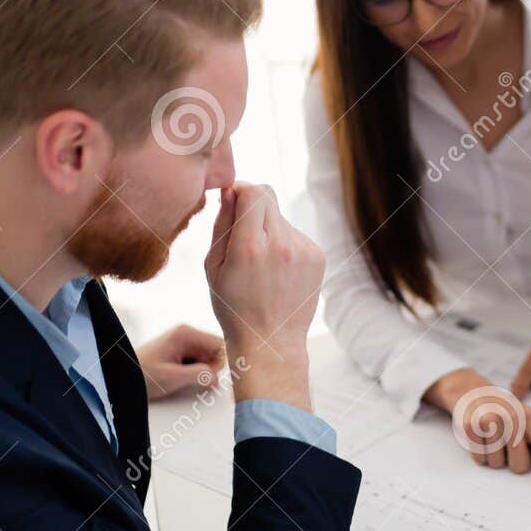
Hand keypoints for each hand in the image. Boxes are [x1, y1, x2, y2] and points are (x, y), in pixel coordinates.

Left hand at [136, 324, 225, 399]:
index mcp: (186, 334)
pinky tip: (182, 379)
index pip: (220, 344)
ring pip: (208, 358)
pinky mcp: (180, 352)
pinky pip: (199, 362)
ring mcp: (184, 342)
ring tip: (184, 381)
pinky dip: (195, 373)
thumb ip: (198, 376)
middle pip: (215, 352)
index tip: (216, 378)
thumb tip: (217, 378)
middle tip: (198, 383)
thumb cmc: (141, 374)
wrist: (122, 376)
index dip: (221, 363)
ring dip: (202, 372)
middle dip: (211, 369)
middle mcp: (186, 334)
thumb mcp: (172, 378)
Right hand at [205, 183, 324, 411]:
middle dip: (252, 204)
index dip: (239, 189)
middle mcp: (281, 244)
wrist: (271, 341)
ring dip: (268, 228)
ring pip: (281, 218)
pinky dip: (284, 243)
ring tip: (260, 262)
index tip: (231, 199)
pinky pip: (295, 236)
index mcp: (250, 246)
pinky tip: (277, 270)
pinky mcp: (317, 257)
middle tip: (242, 231)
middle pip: (268, 197)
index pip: (252, 191)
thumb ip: (222, 223)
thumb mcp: (213, 266)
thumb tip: (232, 190)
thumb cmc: (234, 306)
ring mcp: (303, 250)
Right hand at [429, 368, 530, 491]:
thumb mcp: (524, 418)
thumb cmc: (503, 411)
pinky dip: (479, 453)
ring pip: (497, 465)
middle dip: (513, 462)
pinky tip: (480, 436)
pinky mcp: (470, 426)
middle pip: (519, 466)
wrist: (472, 391)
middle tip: (506, 444)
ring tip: (491, 436)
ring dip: (494, 457)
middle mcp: (512, 417)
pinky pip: (479, 460)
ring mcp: (490, 420)